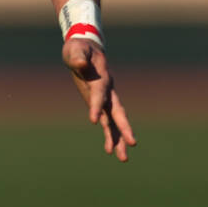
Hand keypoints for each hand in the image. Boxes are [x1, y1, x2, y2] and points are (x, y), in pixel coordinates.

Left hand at [64, 38, 136, 160]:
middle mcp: (106, 91)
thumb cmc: (79, 48)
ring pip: (114, 121)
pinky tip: (110, 150)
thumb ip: (78, 56)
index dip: (96, 105)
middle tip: (132, 143)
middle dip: (123, 128)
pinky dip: (109, 135)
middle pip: (117, 112)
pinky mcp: (100, 103)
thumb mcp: (75, 49)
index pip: (99, 94)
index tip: (92, 120)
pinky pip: (106, 121)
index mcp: (101, 78)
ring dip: (118, 139)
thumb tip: (78, 63)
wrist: (86, 48)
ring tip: (123, 158)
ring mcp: (104, 98)